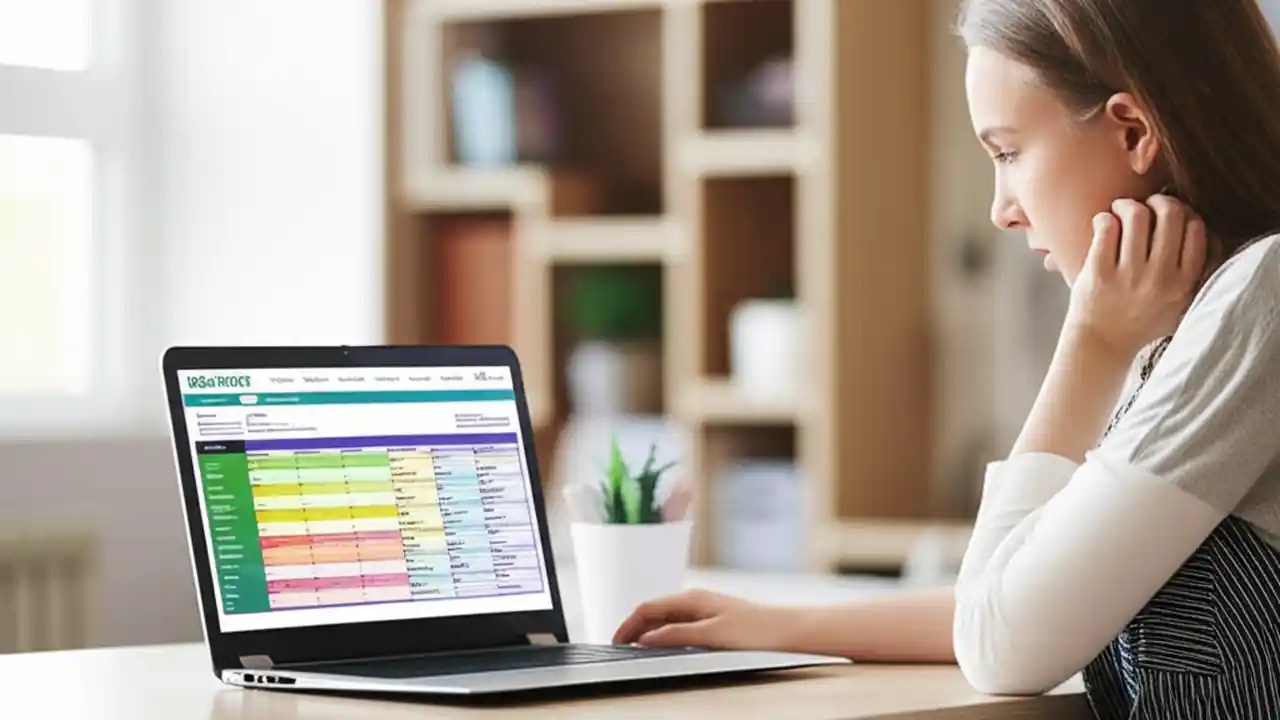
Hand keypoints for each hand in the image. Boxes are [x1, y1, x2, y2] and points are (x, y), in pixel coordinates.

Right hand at [612, 589, 793, 649]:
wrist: (786, 631)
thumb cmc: (755, 630)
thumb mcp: (710, 635)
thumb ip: (676, 635)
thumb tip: (647, 637)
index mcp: (691, 599)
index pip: (648, 608)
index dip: (628, 625)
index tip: (615, 640)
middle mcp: (695, 600)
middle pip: (654, 611)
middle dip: (634, 626)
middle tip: (619, 645)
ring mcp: (703, 609)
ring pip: (665, 618)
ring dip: (648, 630)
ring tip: (634, 646)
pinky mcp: (712, 619)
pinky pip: (678, 624)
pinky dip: (663, 633)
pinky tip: (663, 644)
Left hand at [1065, 195, 1207, 357]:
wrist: (1103, 344)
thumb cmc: (1142, 321)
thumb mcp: (1181, 304)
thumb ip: (1197, 274)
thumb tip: (1202, 231)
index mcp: (1184, 282)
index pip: (1196, 229)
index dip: (1184, 212)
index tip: (1170, 214)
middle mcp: (1160, 277)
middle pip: (1170, 214)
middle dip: (1158, 200)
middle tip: (1146, 204)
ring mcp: (1129, 275)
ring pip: (1136, 215)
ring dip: (1127, 204)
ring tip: (1120, 208)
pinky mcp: (1099, 273)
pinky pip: (1106, 228)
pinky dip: (1104, 218)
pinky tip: (1103, 223)